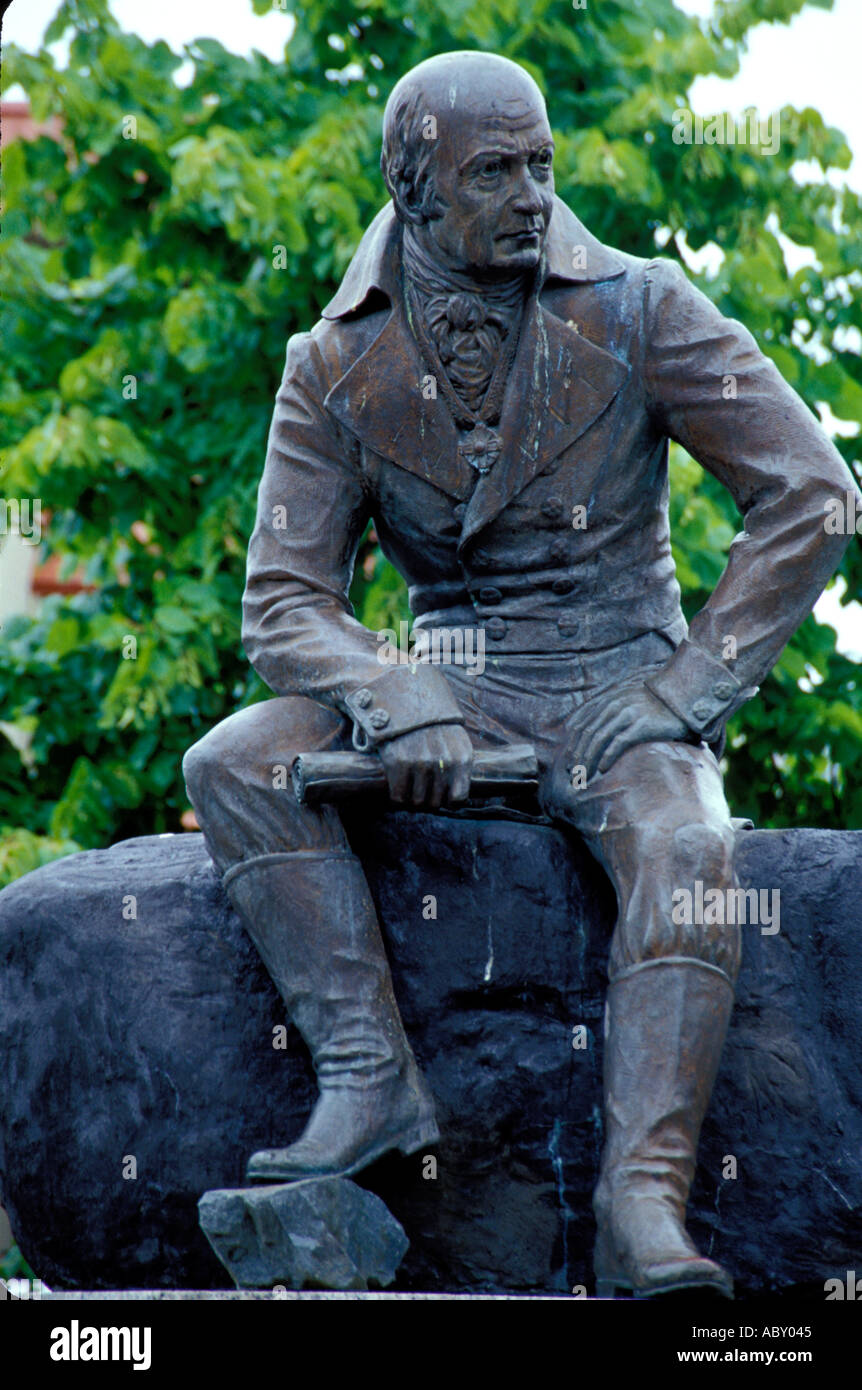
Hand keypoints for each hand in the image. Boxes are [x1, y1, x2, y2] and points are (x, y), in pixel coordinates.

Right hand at [379, 723, 472, 808]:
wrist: (409, 701)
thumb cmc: (435, 727)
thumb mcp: (458, 742)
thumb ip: (460, 769)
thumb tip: (453, 802)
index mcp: (462, 759)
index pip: (458, 798)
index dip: (448, 800)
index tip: (441, 795)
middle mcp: (443, 762)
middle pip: (435, 803)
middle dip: (428, 800)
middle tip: (421, 790)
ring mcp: (420, 762)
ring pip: (417, 802)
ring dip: (412, 800)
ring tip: (410, 788)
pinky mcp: (398, 762)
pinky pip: (399, 796)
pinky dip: (398, 796)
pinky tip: (398, 786)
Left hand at [571, 685, 690, 781]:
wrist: (685, 697)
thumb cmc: (657, 704)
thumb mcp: (630, 701)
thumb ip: (612, 711)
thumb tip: (595, 731)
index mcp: (609, 699)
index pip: (583, 722)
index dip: (573, 742)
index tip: (568, 759)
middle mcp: (616, 704)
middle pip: (588, 732)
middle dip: (577, 754)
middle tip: (571, 773)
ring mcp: (628, 713)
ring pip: (599, 738)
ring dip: (588, 758)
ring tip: (583, 774)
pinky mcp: (642, 724)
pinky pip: (619, 742)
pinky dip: (608, 756)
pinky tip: (602, 769)